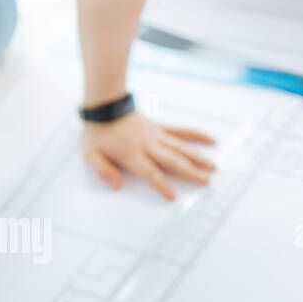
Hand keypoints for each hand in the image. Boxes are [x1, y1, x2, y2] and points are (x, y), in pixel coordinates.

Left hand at [81, 109, 215, 199]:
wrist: (104, 105)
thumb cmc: (97, 131)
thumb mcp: (90, 154)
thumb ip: (102, 171)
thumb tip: (116, 185)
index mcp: (131, 154)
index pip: (149, 172)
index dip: (161, 185)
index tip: (173, 196)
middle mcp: (147, 145)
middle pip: (172, 160)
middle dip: (189, 172)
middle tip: (206, 181)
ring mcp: (156, 135)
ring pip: (180, 147)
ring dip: (197, 157)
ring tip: (212, 167)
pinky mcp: (159, 127)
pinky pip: (180, 131)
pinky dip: (196, 135)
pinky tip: (210, 139)